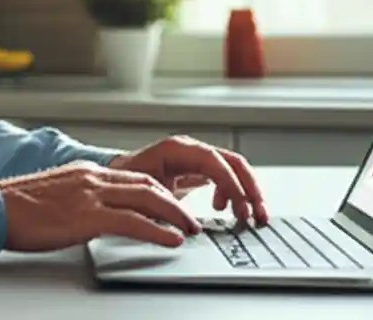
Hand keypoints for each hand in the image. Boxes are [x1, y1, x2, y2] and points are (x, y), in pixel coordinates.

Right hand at [0, 161, 201, 251]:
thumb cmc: (16, 208)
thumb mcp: (54, 196)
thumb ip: (78, 200)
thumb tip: (93, 215)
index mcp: (85, 173)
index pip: (132, 176)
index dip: (158, 190)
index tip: (173, 203)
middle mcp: (92, 178)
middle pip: (147, 184)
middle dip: (174, 201)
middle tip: (191, 218)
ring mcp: (90, 195)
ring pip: (147, 198)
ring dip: (175, 215)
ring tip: (190, 230)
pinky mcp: (86, 216)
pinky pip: (132, 222)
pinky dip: (157, 231)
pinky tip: (170, 241)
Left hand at [110, 135, 268, 225]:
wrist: (114, 177)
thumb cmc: (124, 181)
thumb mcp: (143, 192)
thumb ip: (165, 203)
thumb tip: (187, 222)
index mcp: (176, 149)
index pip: (214, 161)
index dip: (231, 184)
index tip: (241, 208)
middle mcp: (190, 149)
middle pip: (232, 162)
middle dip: (249, 188)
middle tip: (258, 214)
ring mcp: (195, 158)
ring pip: (232, 169)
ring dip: (246, 192)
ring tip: (250, 216)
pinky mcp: (196, 169)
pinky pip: (224, 177)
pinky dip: (232, 193)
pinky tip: (225, 209)